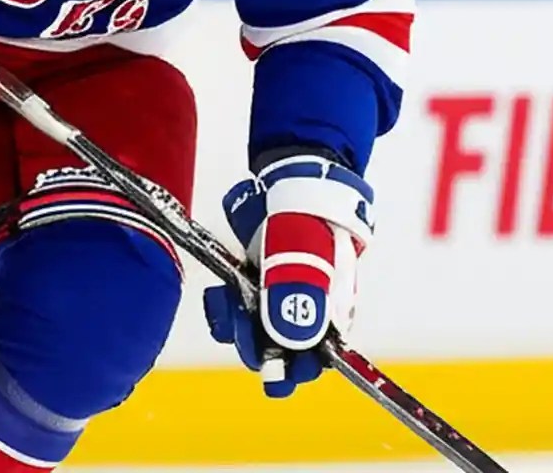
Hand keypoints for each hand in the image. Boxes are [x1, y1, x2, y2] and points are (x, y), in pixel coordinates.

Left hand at [203, 154, 374, 396]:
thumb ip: (297, 295)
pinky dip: (227, 305)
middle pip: (280, 349)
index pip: (316, 359)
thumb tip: (287, 340)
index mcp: (331, 312)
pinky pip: (239, 307)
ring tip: (228, 303)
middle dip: (257, 346)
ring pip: (255, 331)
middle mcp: (306, 309)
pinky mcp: (257, 281)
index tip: (274, 368)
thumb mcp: (306, 256)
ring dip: (238, 326)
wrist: (293, 183)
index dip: (294, 369)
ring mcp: (279, 295)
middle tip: (242, 325)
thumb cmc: (309, 219)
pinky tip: (222, 292)